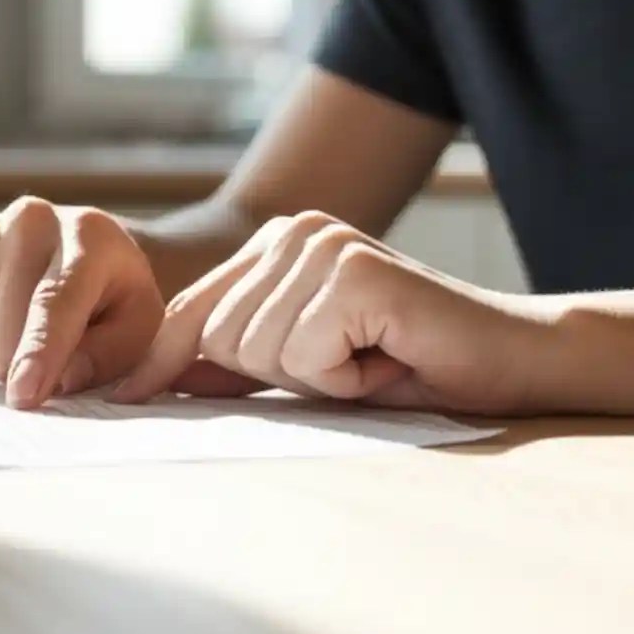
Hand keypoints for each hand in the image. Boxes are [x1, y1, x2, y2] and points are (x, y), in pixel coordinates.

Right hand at [0, 197, 163, 407]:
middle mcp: (26, 221)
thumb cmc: (110, 301)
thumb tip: (60, 380)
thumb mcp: (135, 329)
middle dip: (12, 371)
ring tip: (7, 358)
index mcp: (87, 237)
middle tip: (33, 377)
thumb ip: (106, 355)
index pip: (53, 302)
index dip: (38, 355)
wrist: (78, 257)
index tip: (23, 397)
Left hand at [112, 212, 547, 413]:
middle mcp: (294, 232)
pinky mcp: (355, 273)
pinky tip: (386, 359)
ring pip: (255, 350)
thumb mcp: (302, 365)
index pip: (193, 309)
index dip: (161, 362)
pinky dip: (346, 379)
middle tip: (348, 364)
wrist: (508, 360)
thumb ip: (233, 363)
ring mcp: (325, 246)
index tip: (125, 400)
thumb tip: (148, 380)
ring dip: (317, 379)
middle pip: (218, 337)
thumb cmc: (404, 366)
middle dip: (279, 376)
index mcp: (275, 244)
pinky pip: (303, 356)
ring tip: (369, 359)